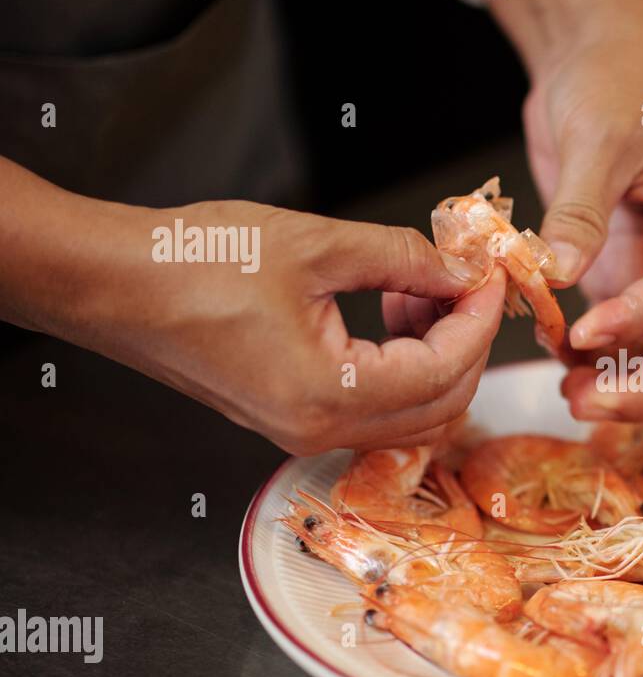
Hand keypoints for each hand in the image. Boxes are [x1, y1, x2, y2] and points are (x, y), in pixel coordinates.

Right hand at [0, 164, 504, 454]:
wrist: (116, 284)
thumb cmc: (196, 262)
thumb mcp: (317, 245)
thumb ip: (405, 258)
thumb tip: (462, 269)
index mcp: (329, 396)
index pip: (445, 369)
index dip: (480, 319)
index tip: (491, 276)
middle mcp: (320, 429)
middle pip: (441, 405)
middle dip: (467, 341)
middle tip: (466, 282)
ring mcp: (305, 431)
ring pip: (413, 413)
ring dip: (436, 354)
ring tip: (419, 289)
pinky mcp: (294, 417)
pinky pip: (376, 407)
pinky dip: (401, 365)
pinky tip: (391, 311)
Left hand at [525, 38, 642, 420]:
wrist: (596, 57)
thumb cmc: (616, 78)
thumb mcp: (597, 137)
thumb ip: (579, 212)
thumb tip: (553, 275)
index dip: (637, 321)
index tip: (582, 332)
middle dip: (642, 386)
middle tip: (585, 400)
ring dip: (618, 384)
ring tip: (568, 393)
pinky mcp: (621, 275)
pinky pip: (616, 337)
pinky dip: (590, 358)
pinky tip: (556, 358)